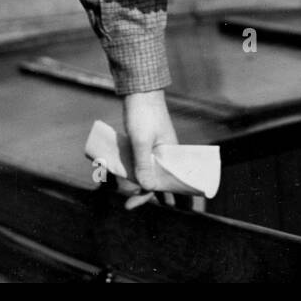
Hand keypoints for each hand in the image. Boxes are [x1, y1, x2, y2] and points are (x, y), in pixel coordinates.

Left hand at [120, 89, 177, 207]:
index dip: (172, 195)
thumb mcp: (141, 140)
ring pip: (149, 171)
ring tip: (132, 199)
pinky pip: (140, 162)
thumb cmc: (144, 113)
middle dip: (151, 194)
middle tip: (131, 206)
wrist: (138, 91)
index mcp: (171, 153)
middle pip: (160, 179)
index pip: (173, 180)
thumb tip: (147, 188)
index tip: (172, 209)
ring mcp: (153, 149)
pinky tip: (126, 178)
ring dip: (142, 184)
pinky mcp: (143, 144)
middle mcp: (164, 153)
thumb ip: (142, 163)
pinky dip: (135, 171)